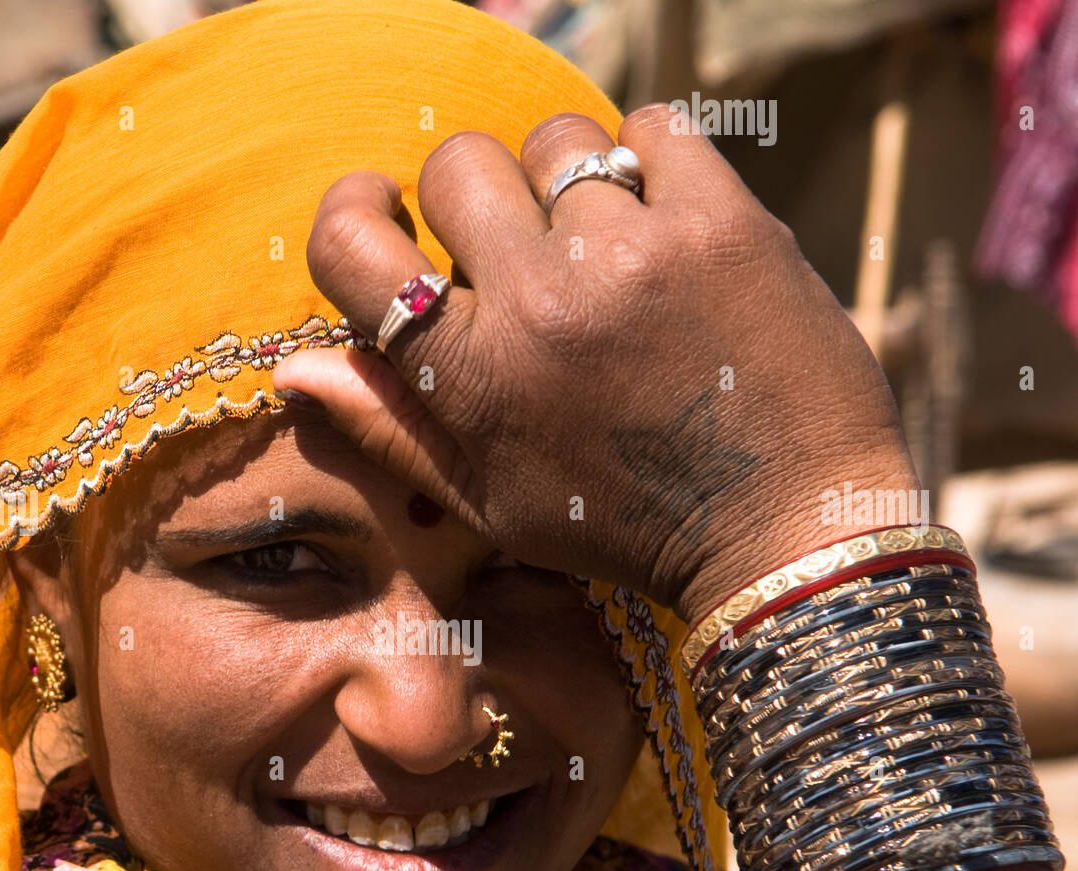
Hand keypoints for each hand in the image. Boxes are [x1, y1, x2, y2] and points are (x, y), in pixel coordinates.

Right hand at [271, 105, 916, 622]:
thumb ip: (395, 428)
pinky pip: (653, 130)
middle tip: (519, 249)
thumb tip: (294, 366)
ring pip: (557, 140)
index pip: (353, 247)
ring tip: (609, 250)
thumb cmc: (626, 528)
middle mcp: (539, 303)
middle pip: (455, 165)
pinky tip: (669, 230)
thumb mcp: (494, 503)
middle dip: (474, 200)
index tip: (385, 213)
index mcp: (473, 378)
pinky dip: (653, 169)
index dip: (355, 213)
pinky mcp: (722, 221)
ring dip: (569, 185)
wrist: (784, 532)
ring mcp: (633, 254)